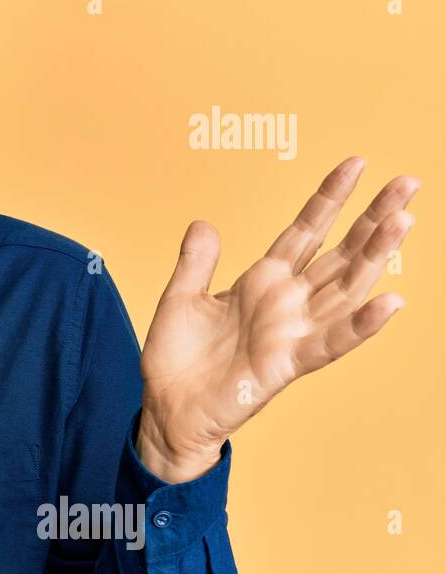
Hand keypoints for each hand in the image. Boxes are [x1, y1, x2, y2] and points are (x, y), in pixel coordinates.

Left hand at [137, 158, 418, 482]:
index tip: (354, 164)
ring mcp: (291, 332)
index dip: (328, 199)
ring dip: (375, 256)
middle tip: (407, 182)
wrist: (166, 409)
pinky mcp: (286, 364)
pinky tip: (390, 301)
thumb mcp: (180, 299)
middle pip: (339, 253)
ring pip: (345, 289)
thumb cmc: (177, 359)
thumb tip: (204, 223)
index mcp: (262, 282)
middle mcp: (286, 303)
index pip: (305, 231)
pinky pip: (330, 342)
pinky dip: (360, 325)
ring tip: (404, 222)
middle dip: (373, 218)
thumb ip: (196, 262)